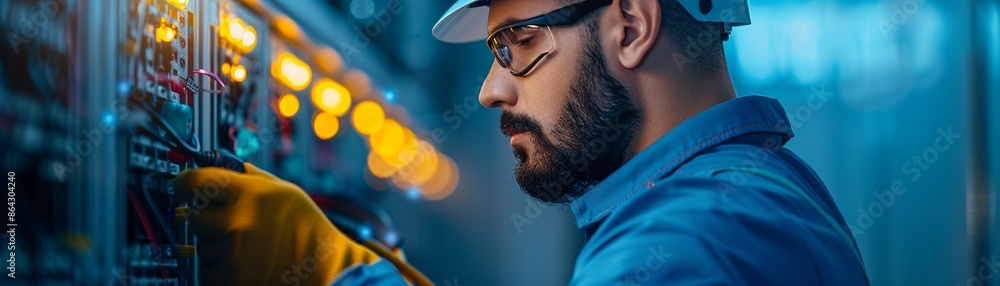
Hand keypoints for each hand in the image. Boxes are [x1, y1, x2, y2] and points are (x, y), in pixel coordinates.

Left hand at [173, 163, 381, 285]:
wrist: (325, 268)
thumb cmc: (307, 229)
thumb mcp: (284, 191)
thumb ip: (249, 178)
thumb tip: (221, 166)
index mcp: (251, 194)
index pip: (196, 181)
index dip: (184, 182)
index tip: (182, 186)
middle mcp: (239, 223)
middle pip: (195, 217)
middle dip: (207, 220)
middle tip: (230, 224)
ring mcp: (233, 254)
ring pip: (201, 247)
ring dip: (216, 247)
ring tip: (246, 248)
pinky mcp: (230, 280)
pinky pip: (206, 272)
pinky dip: (219, 270)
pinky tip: (242, 265)